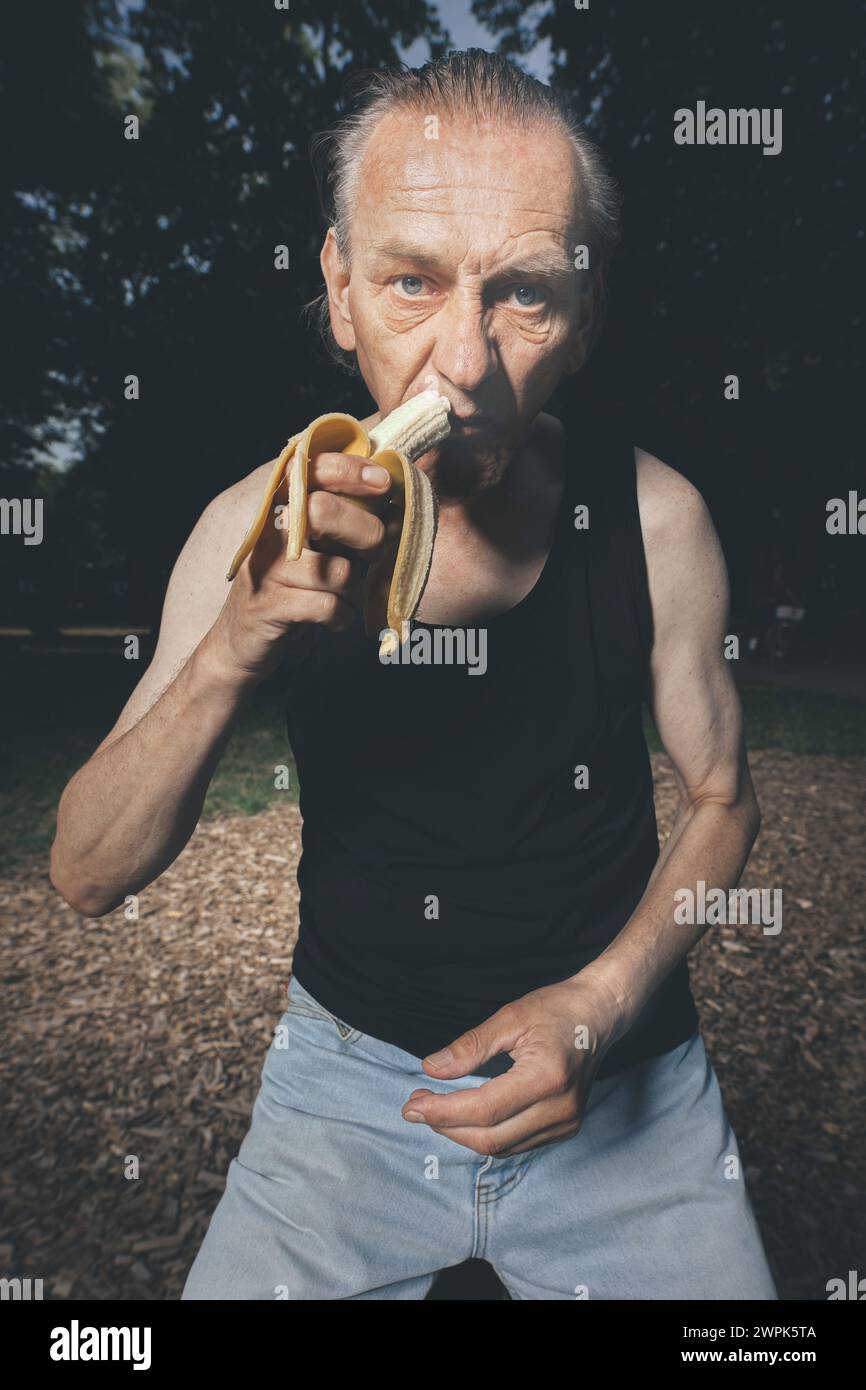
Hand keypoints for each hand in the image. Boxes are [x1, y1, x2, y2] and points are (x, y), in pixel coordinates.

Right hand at [212, 452, 392, 682]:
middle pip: (324, 511)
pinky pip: (328, 606)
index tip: (382, 483)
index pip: (311, 468)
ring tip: (343, 597)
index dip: (350, 470)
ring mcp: (265, 568)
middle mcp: (267, 532)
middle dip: (366, 534)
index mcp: (279, 508)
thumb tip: (394, 510)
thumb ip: (344, 525)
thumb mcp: (314, 549)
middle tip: (374, 553)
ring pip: (336, 570)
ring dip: (353, 590)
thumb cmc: (290, 589)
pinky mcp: (268, 605)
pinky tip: (334, 620)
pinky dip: (342, 617)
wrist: (240, 641)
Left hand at [400, 971, 624, 1156]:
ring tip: (434, 1110)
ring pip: (501, 1147)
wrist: (598, 1015)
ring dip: (462, 1133)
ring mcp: (566, 1123)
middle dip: (446, 1126)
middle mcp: (561, 1108)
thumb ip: (470, 1047)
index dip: (444, 1111)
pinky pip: (516, 1143)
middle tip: (415, 1108)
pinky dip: (485, 1134)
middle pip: (490, 1137)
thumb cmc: (556, 1010)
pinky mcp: (566, 1128)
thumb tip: (431, 1069)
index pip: (485, 1110)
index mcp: (547, 1077)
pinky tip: (465, 1116)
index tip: (412, 1105)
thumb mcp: (510, 1017)